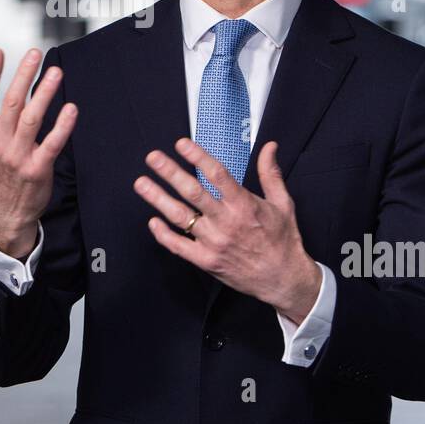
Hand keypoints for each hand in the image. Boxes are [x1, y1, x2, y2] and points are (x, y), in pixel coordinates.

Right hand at [0, 48, 76, 258]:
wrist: (7, 212)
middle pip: (10, 103)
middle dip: (22, 76)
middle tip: (35, 53)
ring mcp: (18, 156)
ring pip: (31, 118)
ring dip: (44, 93)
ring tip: (56, 73)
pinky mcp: (38, 168)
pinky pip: (52, 143)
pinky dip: (62, 126)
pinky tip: (72, 109)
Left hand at [134, 137, 321, 322]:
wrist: (283, 280)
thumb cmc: (283, 240)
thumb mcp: (282, 204)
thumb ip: (271, 174)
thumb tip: (269, 147)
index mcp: (244, 205)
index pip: (217, 175)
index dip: (198, 157)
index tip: (182, 144)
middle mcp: (226, 222)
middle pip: (192, 192)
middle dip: (170, 172)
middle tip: (153, 157)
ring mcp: (214, 243)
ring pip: (180, 217)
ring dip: (158, 198)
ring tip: (141, 183)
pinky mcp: (206, 261)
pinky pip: (179, 246)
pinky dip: (163, 234)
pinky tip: (152, 221)